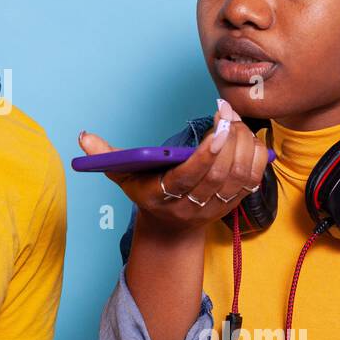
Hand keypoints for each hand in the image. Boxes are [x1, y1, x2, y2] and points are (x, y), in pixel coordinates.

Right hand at [78, 98, 266, 237]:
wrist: (169, 227)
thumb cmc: (145, 191)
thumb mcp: (122, 175)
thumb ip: (104, 157)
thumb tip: (84, 138)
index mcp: (164, 197)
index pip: (190, 177)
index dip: (208, 153)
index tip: (219, 124)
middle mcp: (192, 206)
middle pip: (220, 174)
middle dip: (230, 139)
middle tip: (226, 112)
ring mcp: (215, 208)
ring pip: (241, 176)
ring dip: (244, 145)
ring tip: (235, 121)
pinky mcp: (233, 205)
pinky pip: (254, 180)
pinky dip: (256, 156)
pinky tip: (247, 137)